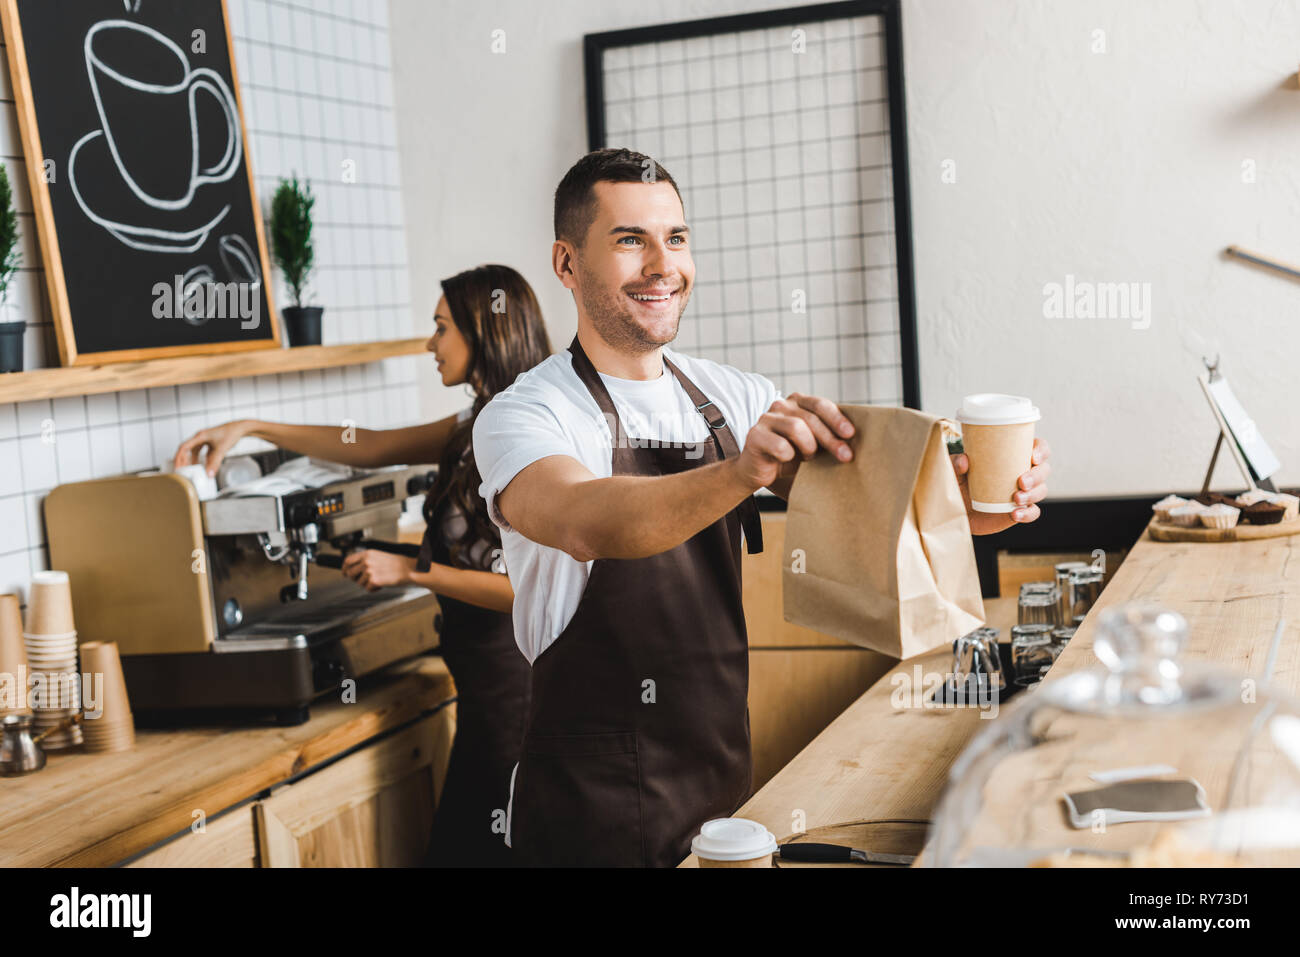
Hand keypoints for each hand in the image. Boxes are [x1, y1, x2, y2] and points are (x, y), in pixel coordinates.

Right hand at [173, 420, 253, 476]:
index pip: (184, 447)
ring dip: (192, 461)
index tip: (177, 466)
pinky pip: (202, 452)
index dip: (179, 457)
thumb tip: (209, 474)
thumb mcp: (221, 449)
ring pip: (194, 452)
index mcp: (200, 436)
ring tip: (191, 470)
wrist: (240, 428)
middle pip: (187, 450)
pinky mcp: (210, 443)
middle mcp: (200, 437)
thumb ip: (215, 462)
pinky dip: (201, 460)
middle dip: (184, 461)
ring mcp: (205, 440)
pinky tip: (202, 466)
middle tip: (182, 471)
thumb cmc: (231, 434)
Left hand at [340, 550, 414, 591]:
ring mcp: (369, 571)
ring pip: (359, 583)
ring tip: (379, 579)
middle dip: (355, 579)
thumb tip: (354, 569)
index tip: (344, 573)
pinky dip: (374, 589)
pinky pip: (367, 589)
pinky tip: (382, 584)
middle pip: (350, 573)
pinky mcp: (373, 580)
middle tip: (364, 580)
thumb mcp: (378, 556)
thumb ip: (366, 560)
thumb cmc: (396, 563)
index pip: (348, 560)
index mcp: (367, 554)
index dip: (344, 568)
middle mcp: (366, 561)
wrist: (408, 569)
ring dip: (367, 584)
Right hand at [733, 393, 854, 490]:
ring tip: (808, 458)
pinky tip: (785, 460)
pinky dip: (788, 457)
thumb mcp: (811, 441)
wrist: (756, 470)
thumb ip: (825, 433)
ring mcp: (766, 419)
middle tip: (845, 456)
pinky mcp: (755, 435)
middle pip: (811, 418)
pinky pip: (780, 446)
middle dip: (831, 439)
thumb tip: (852, 440)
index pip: (819, 405)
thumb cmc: (789, 455)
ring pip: (796, 428)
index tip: (850, 434)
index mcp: (796, 401)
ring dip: (808, 447)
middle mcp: (780, 405)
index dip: (836, 419)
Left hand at [951, 437, 1050, 534]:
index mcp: (1012, 456)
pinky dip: (1028, 513)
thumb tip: (964, 460)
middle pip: (1043, 470)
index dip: (1041, 450)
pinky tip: (1015, 514)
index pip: (1037, 448)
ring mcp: (1023, 493)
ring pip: (1041, 490)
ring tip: (1016, 498)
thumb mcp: (954, 470)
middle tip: (1022, 482)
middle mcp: (1022, 472)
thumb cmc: (959, 482)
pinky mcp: (1019, 511)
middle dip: (1037, 475)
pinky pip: (1033, 512)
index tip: (1033, 456)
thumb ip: (955, 463)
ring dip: (1033, 494)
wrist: (955, 510)